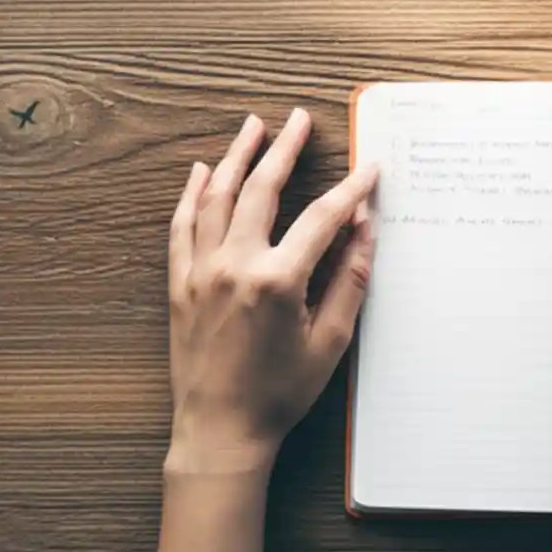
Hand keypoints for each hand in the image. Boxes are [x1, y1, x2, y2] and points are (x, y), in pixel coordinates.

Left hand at [165, 109, 377, 474]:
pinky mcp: (180, 284)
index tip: (370, 168)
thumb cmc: (280, 393)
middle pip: (263, 189)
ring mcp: (202, 272)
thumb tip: (365, 231)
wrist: (220, 431)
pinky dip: (192, 195)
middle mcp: (235, 265)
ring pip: (218, 197)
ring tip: (252, 126)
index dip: (352, 189)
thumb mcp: (331, 341)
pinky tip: (202, 172)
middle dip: (284, 149)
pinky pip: (183, 226)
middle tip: (298, 119)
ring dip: (237, 157)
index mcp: (278, 279)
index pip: (324, 218)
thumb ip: (350, 280)